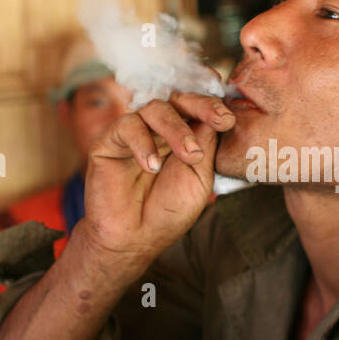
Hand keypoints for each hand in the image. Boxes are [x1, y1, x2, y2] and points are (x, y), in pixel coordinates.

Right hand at [74, 92, 234, 265]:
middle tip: (218, 121)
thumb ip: (205, 146)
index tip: (229, 120)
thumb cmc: (167, 211)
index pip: (197, 110)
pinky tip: (152, 166)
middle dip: (201, 107)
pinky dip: (143, 143)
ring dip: (176, 129)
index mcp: (182, 135)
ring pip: (155, 109)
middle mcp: (158, 129)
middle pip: (178, 101)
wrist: (134, 238)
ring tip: (189, 155)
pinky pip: (127, 126)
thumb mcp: (198, 179)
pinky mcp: (109, 141)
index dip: (213, 108)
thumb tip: (215, 117)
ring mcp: (134, 132)